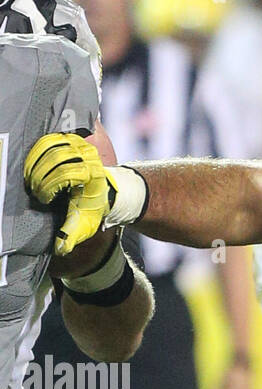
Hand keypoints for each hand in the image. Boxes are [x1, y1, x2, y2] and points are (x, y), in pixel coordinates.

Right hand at [24, 133, 145, 253]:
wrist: (102, 191)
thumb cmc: (91, 209)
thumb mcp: (84, 224)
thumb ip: (71, 235)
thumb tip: (60, 249)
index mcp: (94, 175)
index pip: (66, 173)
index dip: (49, 186)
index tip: (42, 199)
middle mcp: (89, 156)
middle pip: (55, 158)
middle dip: (40, 175)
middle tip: (33, 190)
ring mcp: (80, 144)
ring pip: (50, 146)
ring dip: (35, 162)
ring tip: (31, 179)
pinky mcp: (70, 138)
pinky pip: (48, 139)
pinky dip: (36, 151)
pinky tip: (31, 166)